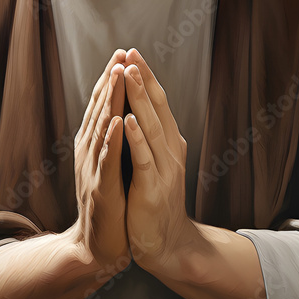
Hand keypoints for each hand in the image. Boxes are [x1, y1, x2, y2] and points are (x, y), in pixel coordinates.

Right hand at [67, 50, 130, 274]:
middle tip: (119, 53)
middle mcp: (88, 152)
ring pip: (101, 128)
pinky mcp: (101, 189)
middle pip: (99, 110)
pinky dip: (112, 138)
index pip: (102, 106)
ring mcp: (93, 169)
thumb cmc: (107, 204)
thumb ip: (108, 139)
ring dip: (110, 100)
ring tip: (119, 75)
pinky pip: (107, 159)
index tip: (122, 53)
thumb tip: (116, 110)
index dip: (110, 79)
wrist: (98, 246)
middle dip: (110, 81)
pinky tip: (119, 120)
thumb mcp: (107, 165)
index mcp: (92, 146)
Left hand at [122, 48, 199, 275]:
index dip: (146, 78)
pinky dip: (136, 139)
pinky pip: (143, 159)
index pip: (158, 103)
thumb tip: (141, 108)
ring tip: (130, 74)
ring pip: (151, 127)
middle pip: (157, 108)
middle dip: (143, 79)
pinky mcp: (152, 189)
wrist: (166, 244)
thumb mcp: (155, 163)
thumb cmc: (155, 202)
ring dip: (140, 99)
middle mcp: (171, 151)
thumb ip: (151, 137)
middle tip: (131, 53)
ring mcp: (164, 170)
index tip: (131, 53)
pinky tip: (128, 121)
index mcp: (169, 144)